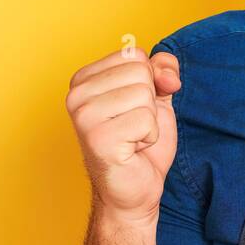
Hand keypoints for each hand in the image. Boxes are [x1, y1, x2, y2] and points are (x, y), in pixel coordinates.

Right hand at [66, 46, 181, 223]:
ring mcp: (83, 117)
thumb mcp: (156, 97)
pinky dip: (149, 138)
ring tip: (132, 139)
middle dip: (150, 103)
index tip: (132, 108)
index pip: (136, 55)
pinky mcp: (98, 138)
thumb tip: (168, 74)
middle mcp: (76, 94)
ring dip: (149, 122)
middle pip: (141, 72)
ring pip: (144, 95)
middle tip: (133, 127)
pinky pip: (146, 120)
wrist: (134, 189)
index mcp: (83, 79)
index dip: (149, 83)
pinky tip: (132, 150)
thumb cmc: (140, 142)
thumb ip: (162, 70)